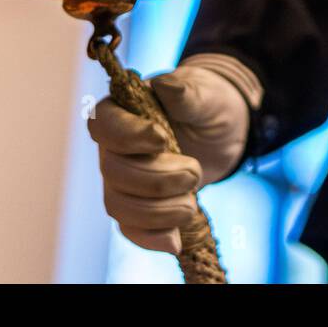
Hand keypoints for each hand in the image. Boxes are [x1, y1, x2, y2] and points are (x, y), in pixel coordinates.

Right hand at [87, 63, 249, 253]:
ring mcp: (125, 178)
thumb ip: (186, 92)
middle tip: (194, 172)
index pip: (104, 125)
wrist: (222, 131)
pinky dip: (151, 237)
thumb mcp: (205, 95)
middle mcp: (116, 147)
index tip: (162, 139)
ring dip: (157, 211)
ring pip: (119, 204)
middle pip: (113, 171)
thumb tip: (166, 85)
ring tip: (192, 203)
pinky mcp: (140, 204)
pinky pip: (131, 228)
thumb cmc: (208, 105)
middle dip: (156, 179)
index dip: (127, 136)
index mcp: (124, 111)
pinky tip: (175, 240)